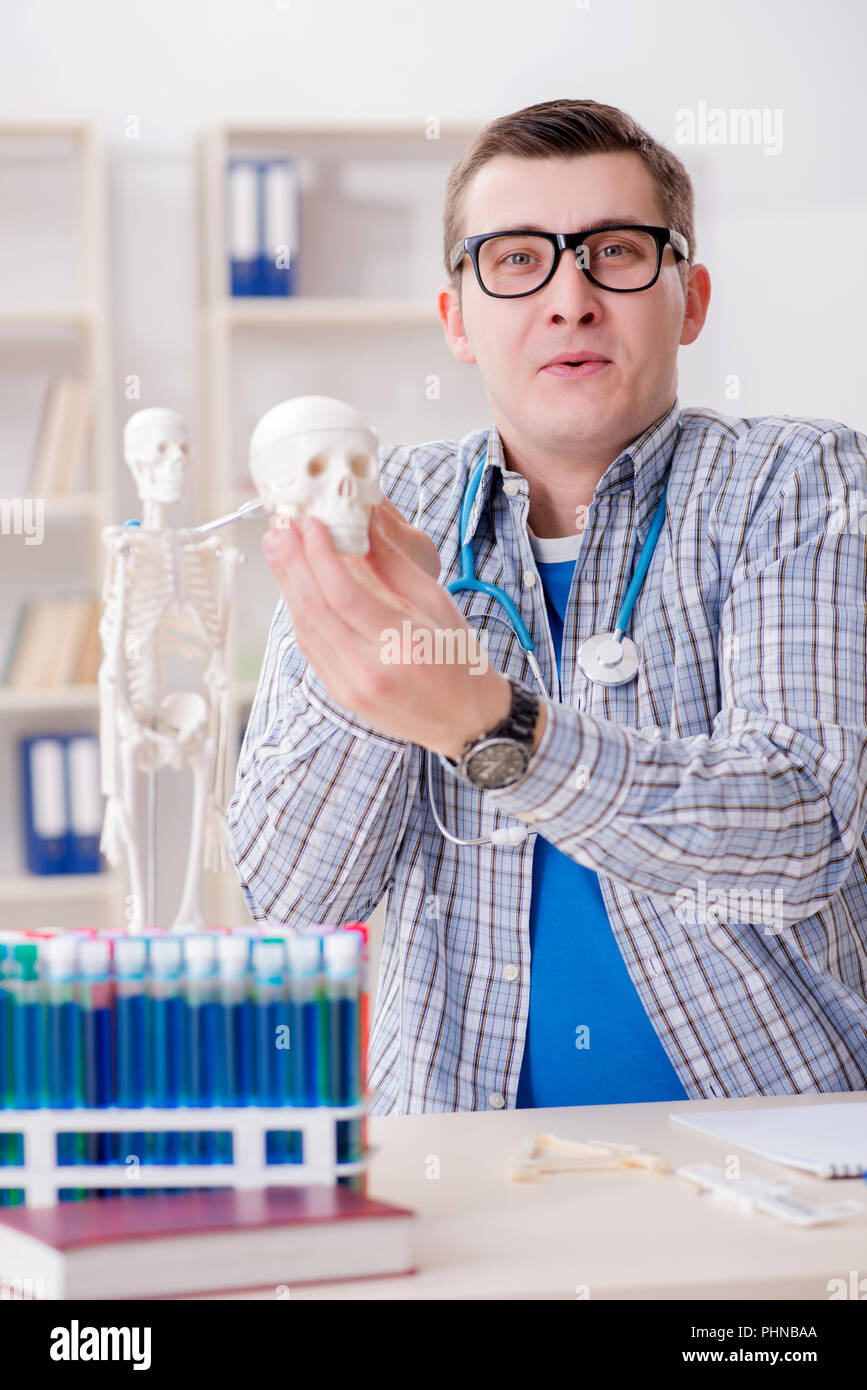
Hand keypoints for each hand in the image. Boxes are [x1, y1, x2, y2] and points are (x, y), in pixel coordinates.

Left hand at [262, 505, 511, 756]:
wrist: (465, 719)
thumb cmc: (458, 656)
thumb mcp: (437, 601)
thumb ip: (393, 562)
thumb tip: (363, 517)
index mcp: (402, 644)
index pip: (343, 594)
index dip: (319, 554)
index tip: (308, 522)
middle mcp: (370, 670)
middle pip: (315, 609)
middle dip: (291, 561)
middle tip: (280, 525)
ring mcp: (350, 687)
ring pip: (305, 628)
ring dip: (288, 583)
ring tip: (279, 546)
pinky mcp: (340, 695)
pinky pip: (310, 647)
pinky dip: (299, 611)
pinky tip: (295, 584)